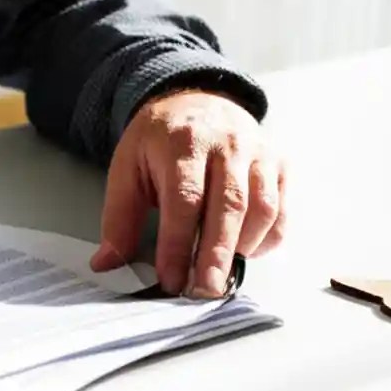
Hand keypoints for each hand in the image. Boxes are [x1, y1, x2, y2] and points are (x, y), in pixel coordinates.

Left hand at [90, 88, 285, 296]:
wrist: (196, 99)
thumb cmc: (161, 140)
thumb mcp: (127, 168)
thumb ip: (119, 218)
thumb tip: (108, 264)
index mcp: (183, 143)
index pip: (185, 200)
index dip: (178, 245)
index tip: (170, 280)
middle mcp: (227, 145)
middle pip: (229, 206)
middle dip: (216, 255)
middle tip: (205, 292)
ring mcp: (258, 153)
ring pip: (262, 209)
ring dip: (243, 248)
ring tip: (221, 274)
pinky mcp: (279, 164)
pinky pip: (282, 210)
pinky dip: (267, 239)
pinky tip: (244, 252)